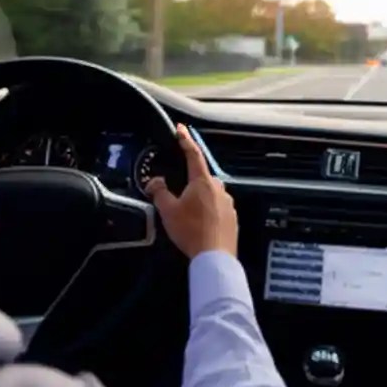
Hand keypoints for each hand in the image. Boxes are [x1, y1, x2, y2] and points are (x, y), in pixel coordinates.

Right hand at [144, 124, 237, 258]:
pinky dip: (206, 213)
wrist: (215, 256)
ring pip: (209, 194)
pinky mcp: (231, 218)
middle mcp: (218, 189)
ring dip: (198, 200)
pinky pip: (216, 209)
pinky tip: (198, 225)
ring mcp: (227, 203)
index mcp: (203, 182)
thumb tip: (155, 182)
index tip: (181, 130)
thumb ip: (159, 192)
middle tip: (176, 195)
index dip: (185, 140)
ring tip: (186, 216)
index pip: (193, 154)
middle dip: (189, 182)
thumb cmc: (192, 232)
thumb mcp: (168, 210)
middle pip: (201, 177)